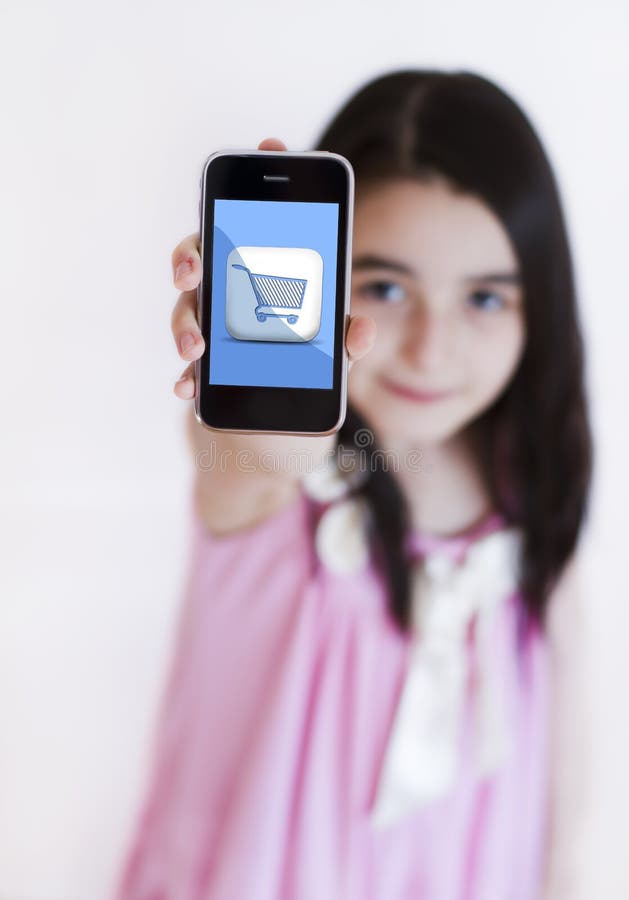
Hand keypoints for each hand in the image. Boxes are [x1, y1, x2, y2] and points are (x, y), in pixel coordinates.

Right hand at [171, 137, 375, 400]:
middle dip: (190, 260)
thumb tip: (362, 329)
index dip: (260, 179)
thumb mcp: (332, 345)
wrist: (283, 404)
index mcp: (255, 267)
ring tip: (196, 348)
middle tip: (193, 272)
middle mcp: (223, 287)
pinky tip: (187, 386)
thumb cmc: (304, 357)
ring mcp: (208, 325)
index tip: (271, 146)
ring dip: (185, 326)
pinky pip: (188, 369)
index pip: (249, 217)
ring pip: (187, 312)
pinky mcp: (203, 367)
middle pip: (198, 257)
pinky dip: (185, 377)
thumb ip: (345, 336)